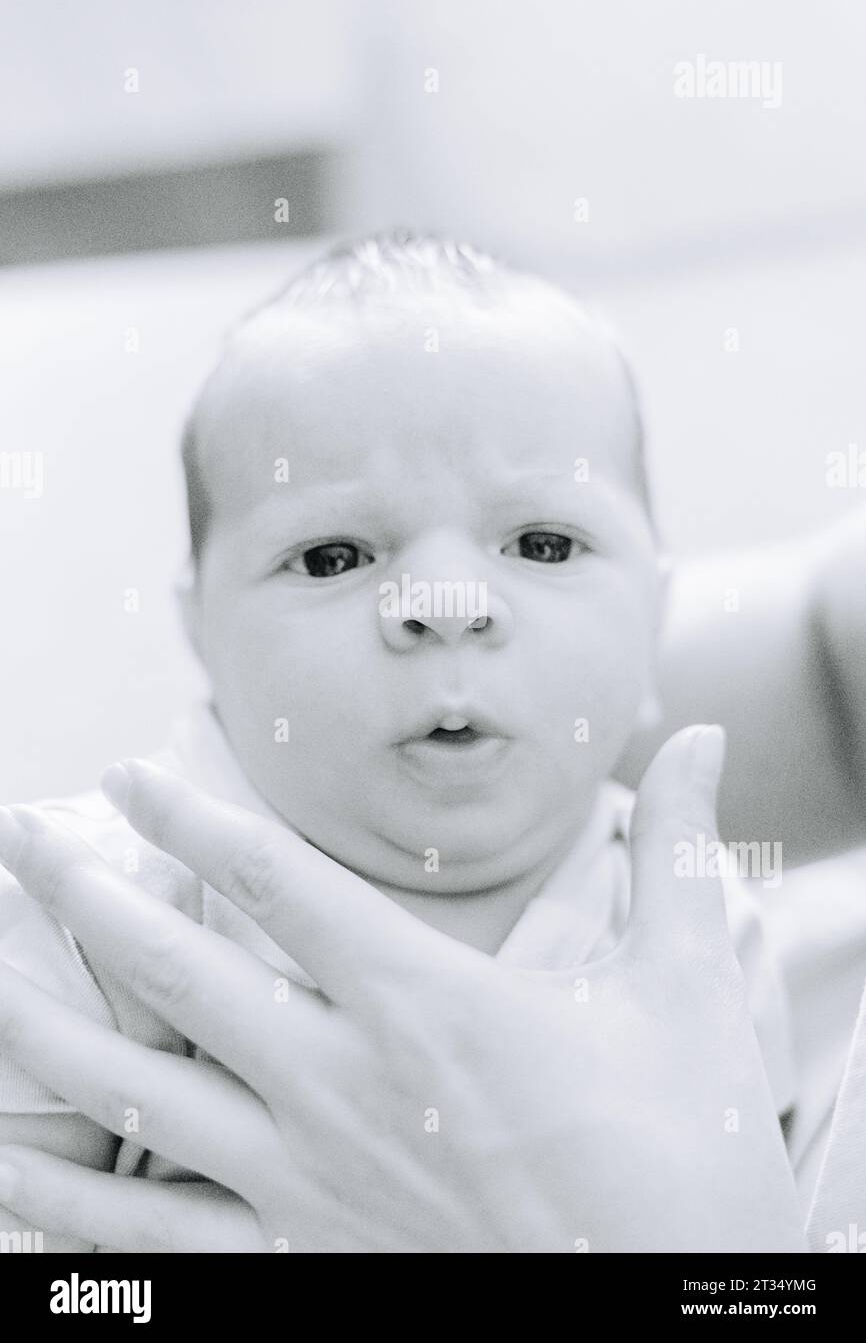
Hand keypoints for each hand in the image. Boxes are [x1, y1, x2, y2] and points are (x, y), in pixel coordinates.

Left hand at [0, 726, 805, 1251]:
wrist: (672, 1326)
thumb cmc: (681, 1164)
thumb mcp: (689, 995)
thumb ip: (677, 854)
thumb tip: (709, 737)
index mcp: (423, 1004)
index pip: (271, 880)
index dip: (187, 815)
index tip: (128, 773)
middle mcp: (339, 1088)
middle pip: (171, 972)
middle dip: (81, 892)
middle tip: (23, 836)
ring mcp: (303, 1188)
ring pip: (131, 1100)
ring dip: (43, 1032)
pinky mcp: (298, 1270)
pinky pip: (151, 1243)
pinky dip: (69, 1207)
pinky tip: (14, 1175)